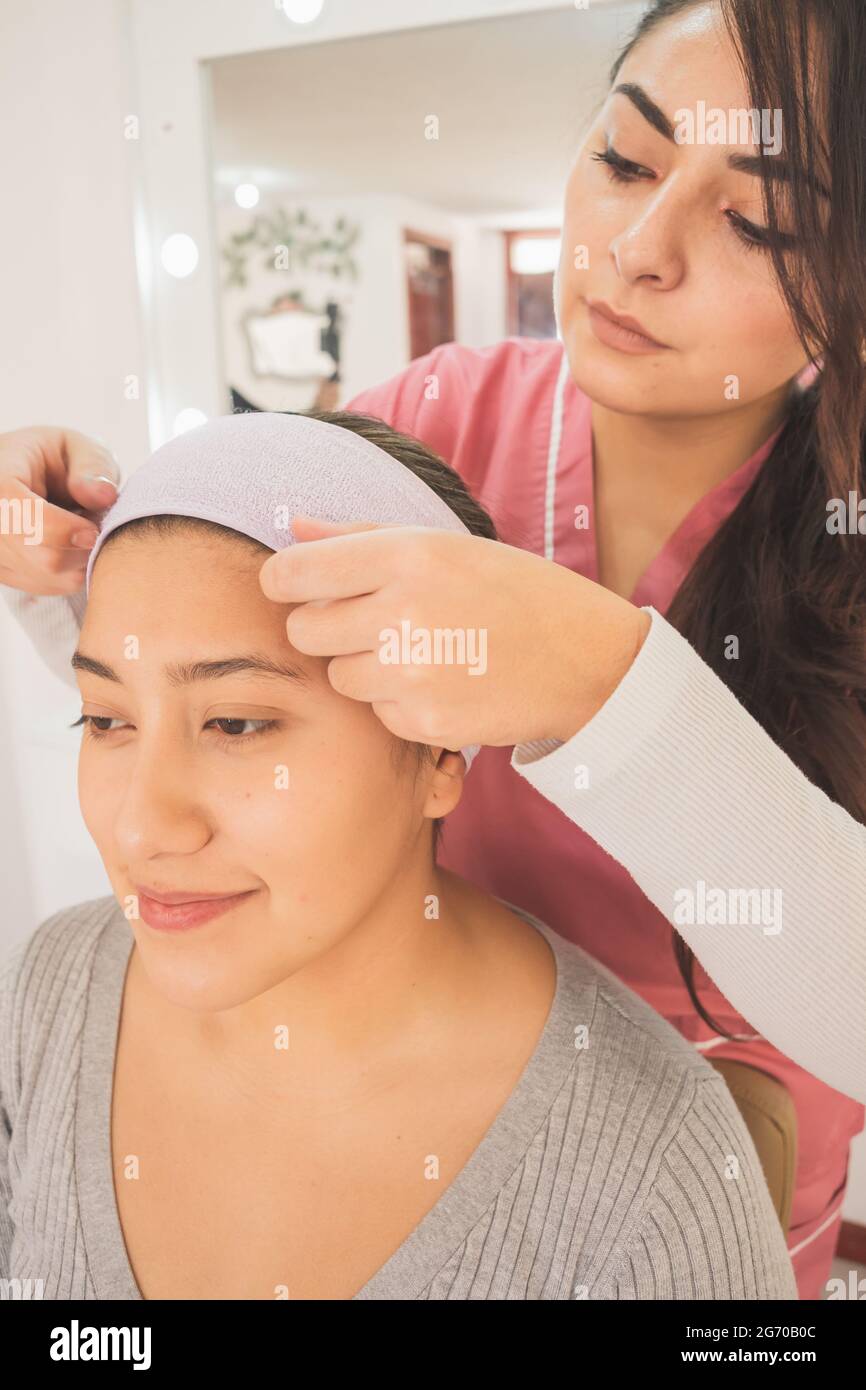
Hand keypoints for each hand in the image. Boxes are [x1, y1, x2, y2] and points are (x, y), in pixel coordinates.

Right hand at [0, 426, 118, 595]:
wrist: (29, 478)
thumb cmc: (54, 459)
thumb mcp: (76, 447)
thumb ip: (93, 466)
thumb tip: (103, 495)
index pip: (20, 516)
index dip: (62, 530)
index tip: (94, 529)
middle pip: (43, 558)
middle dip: (83, 544)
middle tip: (93, 518)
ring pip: (53, 576)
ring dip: (82, 555)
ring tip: (79, 526)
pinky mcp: (8, 575)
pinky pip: (54, 585)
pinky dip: (74, 568)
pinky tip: (69, 544)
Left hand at [259, 515, 650, 749]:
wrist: (585, 659)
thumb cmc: (513, 591)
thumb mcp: (445, 546)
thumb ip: (361, 536)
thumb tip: (293, 525)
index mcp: (407, 554)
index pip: (294, 572)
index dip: (285, 581)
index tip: (300, 586)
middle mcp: (404, 612)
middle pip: (304, 629)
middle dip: (323, 627)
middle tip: (369, 622)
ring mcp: (413, 673)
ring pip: (337, 675)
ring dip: (363, 666)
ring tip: (418, 651)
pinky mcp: (424, 721)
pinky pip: (376, 712)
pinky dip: (397, 702)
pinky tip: (442, 682)